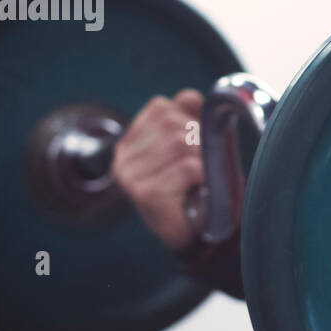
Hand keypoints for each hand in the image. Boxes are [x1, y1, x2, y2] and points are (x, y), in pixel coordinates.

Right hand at [111, 89, 204, 251]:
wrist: (196, 235)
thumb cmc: (197, 186)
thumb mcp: (194, 145)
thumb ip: (189, 117)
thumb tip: (189, 95)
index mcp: (131, 139)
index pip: (161, 106)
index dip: (189, 116)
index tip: (200, 138)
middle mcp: (123, 155)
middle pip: (171, 122)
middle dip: (199, 137)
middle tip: (207, 161)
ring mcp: (130, 175)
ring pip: (179, 143)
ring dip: (203, 156)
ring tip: (206, 174)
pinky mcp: (144, 193)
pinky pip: (186, 167)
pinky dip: (204, 174)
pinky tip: (203, 186)